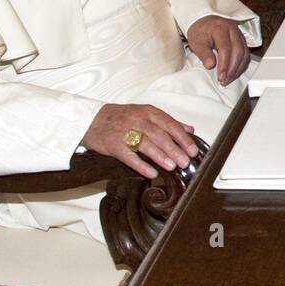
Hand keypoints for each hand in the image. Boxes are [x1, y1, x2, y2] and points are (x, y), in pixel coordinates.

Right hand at [82, 103, 198, 178]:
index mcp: (148, 112)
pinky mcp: (113, 145)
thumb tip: (190, 130)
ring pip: (146, 144)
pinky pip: (129, 156)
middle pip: (160, 135)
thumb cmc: (122, 118)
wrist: (91, 120)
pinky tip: (152, 173)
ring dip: (160, 156)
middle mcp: (138, 120)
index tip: (193, 150)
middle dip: (175, 149)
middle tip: (185, 162)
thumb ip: (168, 122)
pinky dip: (141, 165)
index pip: (170, 125)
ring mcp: (125, 132)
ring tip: (172, 166)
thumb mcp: (146, 114)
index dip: (183, 139)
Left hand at [186, 16, 248, 85]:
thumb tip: (210, 65)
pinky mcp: (241, 40)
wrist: (203, 22)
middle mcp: (232, 30)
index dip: (224, 64)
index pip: (225, 48)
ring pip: (244, 53)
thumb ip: (203, 54)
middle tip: (225, 80)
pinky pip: (246, 53)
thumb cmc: (200, 31)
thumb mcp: (196, 42)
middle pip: (238, 51)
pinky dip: (241, 65)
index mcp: (220, 28)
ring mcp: (239, 34)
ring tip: (229, 79)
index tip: (221, 76)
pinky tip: (235, 72)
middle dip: (232, 69)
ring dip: (238, 69)